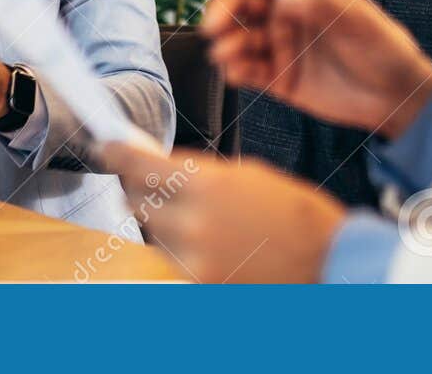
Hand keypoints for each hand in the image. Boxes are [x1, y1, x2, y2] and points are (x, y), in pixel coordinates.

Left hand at [102, 141, 344, 282]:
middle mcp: (193, 225)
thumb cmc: (295, 213)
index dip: (116, 154)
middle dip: (139, 187)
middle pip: (137, 201)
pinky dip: (180, 247)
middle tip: (148, 179)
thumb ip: (199, 170)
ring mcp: (193, 261)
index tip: (104, 146)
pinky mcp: (199, 286)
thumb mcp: (247, 173)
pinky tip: (207, 239)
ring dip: (163, 219)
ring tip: (197, 215)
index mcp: (207, 186)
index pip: (140, 167)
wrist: (327, 261)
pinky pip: (172, 259)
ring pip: (152, 233)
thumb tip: (162, 165)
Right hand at [183, 0, 431, 138]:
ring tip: (227, 56)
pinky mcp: (279, 77)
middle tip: (214, 28)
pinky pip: (246, 69)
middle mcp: (284, 13)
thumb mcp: (355, 22)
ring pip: (237, 38)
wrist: (396, 96)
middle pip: (237, 3)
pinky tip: (235, 72)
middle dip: (220, 11)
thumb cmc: (383, 47)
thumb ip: (318, 5)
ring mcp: (280, 45)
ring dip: (224, 43)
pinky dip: (234, 69)